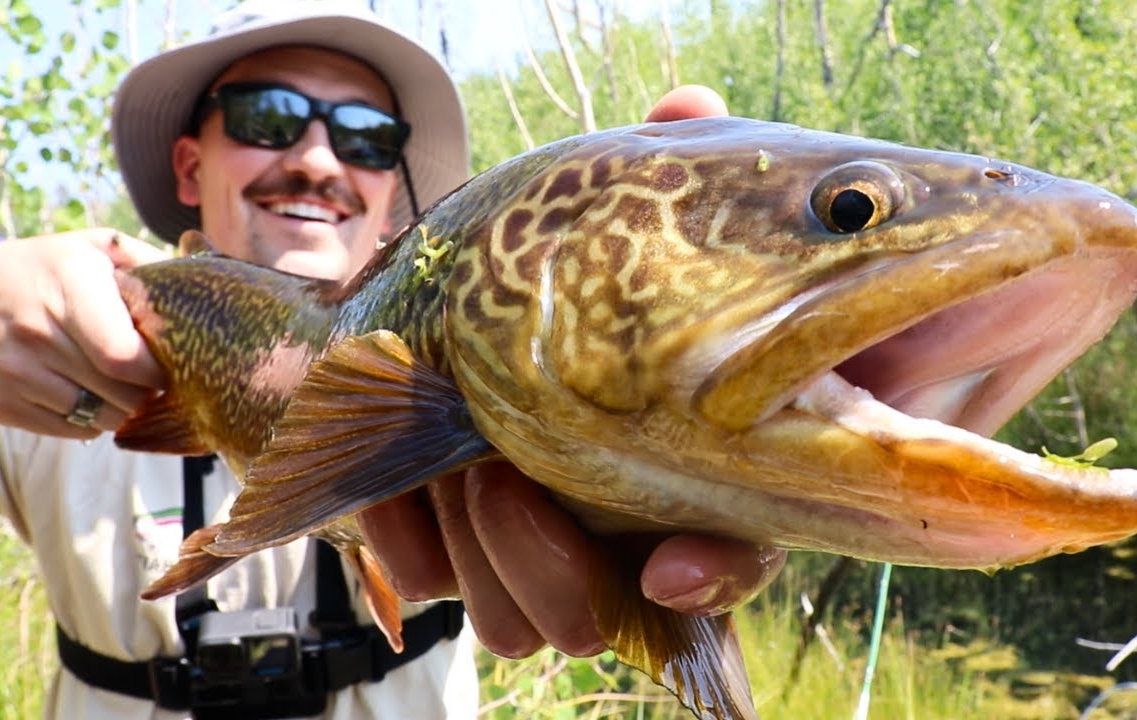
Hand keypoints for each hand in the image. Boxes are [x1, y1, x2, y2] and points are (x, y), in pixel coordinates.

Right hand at [0, 229, 168, 436]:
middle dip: (148, 394)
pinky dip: (93, 421)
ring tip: (127, 390)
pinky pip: (71, 431)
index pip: (122, 355)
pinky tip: (93, 396)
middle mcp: (36, 331)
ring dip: (124, 410)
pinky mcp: (2, 404)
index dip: (155, 372)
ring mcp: (15, 372)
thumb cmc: (37, 270)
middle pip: (119, 392)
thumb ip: (143, 260)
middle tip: (156, 383)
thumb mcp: (86, 247)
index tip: (169, 366)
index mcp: (65, 286)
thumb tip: (198, 275)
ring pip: (99, 417)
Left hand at [356, 85, 786, 657]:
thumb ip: (675, 171)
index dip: (713, 571)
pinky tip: (397, 494)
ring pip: (524, 620)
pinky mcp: (471, 548)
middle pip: (606, 609)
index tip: (670, 565)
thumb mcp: (639, 216)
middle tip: (503, 474)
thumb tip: (685, 105)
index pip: (738, 554)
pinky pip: (442, 587)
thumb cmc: (603, 272)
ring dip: (479, 552)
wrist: (486, 312)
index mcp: (702, 475)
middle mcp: (630, 531)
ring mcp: (549, 548)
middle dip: (545, 553)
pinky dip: (411, 544)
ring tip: (455, 465)